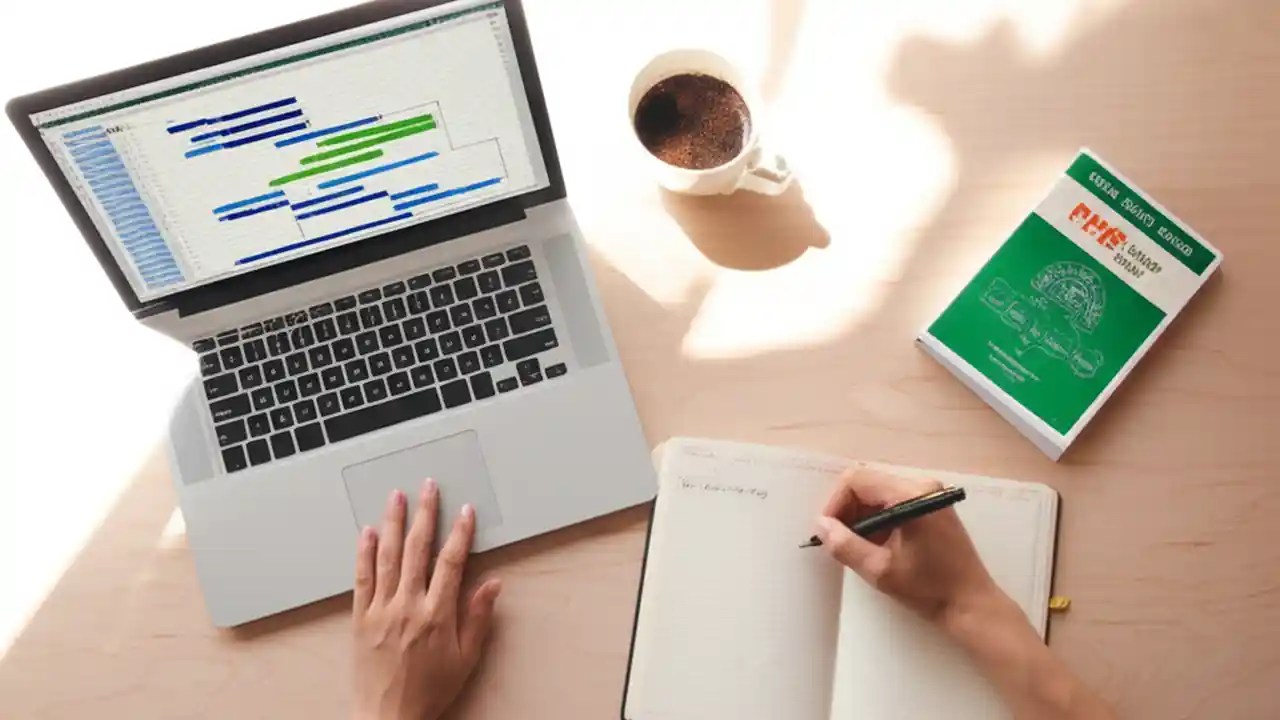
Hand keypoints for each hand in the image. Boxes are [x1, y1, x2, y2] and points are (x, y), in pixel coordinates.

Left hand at [352, 480, 501, 719]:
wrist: (387, 717)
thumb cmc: (430, 691)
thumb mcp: (466, 659)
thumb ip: (478, 618)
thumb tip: (493, 583)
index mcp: (437, 615)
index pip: (451, 563)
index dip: (460, 534)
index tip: (466, 511)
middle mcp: (407, 606)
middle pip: (417, 550)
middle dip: (425, 515)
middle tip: (428, 487)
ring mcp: (380, 610)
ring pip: (387, 557)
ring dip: (394, 523)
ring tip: (397, 496)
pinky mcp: (360, 618)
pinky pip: (361, 578)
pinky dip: (364, 553)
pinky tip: (368, 531)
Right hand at [814, 467, 996, 625]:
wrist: (972, 606)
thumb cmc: (929, 589)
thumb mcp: (880, 570)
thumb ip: (845, 545)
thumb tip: (820, 526)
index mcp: (911, 496)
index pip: (857, 480)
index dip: (835, 503)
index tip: (827, 532)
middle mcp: (921, 487)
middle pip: (868, 483)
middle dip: (847, 510)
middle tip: (838, 542)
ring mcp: (929, 496)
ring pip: (878, 493)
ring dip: (861, 517)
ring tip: (857, 547)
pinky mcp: (932, 508)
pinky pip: (893, 503)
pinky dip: (878, 520)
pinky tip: (876, 546)